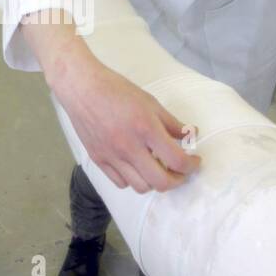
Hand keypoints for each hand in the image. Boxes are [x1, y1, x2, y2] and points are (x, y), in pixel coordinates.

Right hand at [47, 44, 201, 193]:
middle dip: (177, 180)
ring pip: (141, 187)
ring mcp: (112, 156)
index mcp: (146, 128)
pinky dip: (133, 180)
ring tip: (158, 170)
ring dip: (154, 182)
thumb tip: (191, 135)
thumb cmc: (117, 90)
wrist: (82, 88)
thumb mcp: (150, 102)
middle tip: (180, 172)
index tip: (194, 162)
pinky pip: (120, 183)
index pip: (176, 160)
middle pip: (160, 182)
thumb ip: (172, 123)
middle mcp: (129, 146)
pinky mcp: (98, 160)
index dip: (191, 166)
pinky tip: (136, 168)